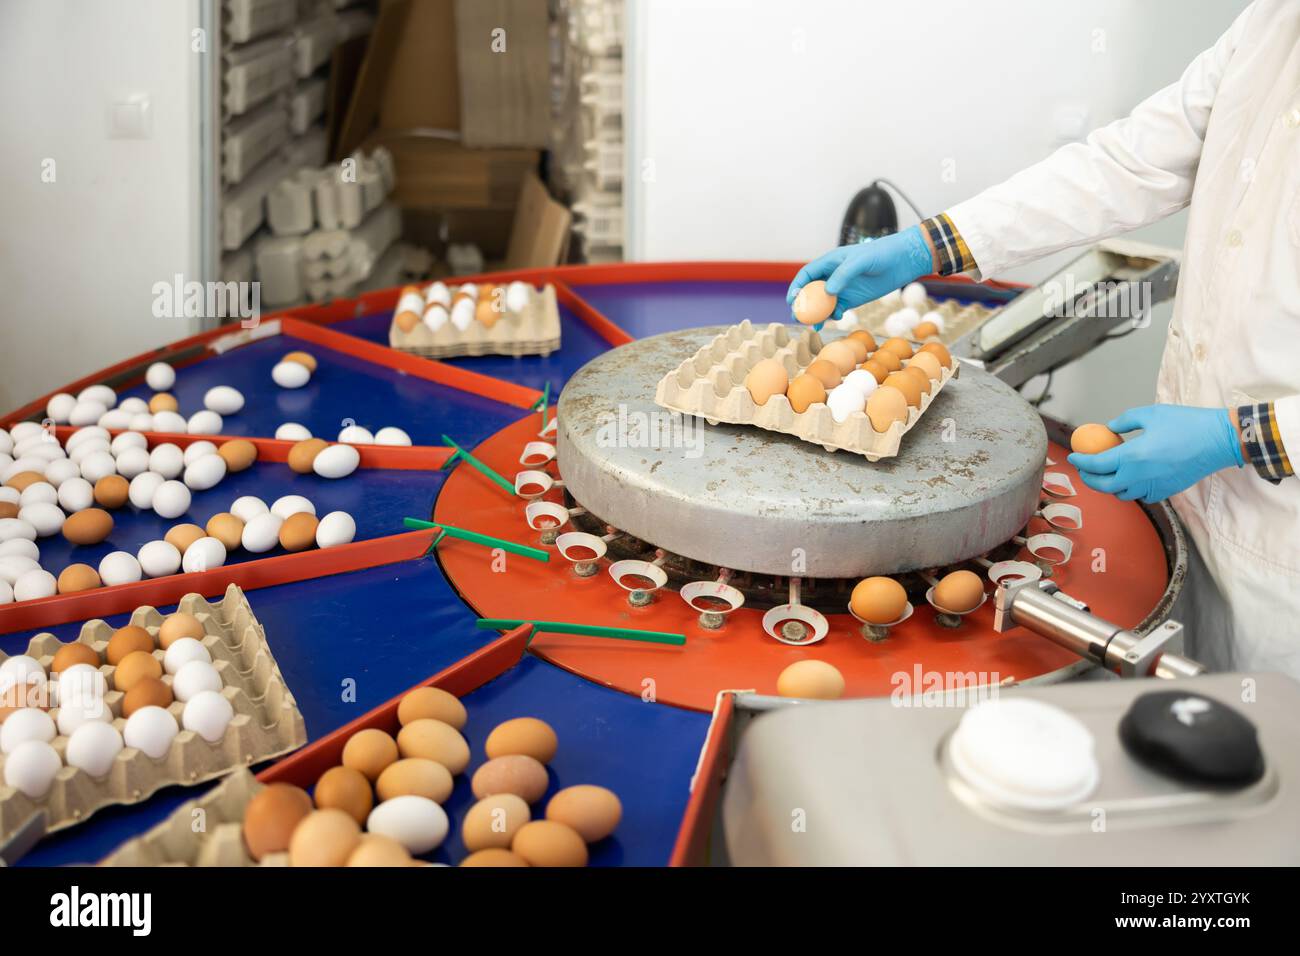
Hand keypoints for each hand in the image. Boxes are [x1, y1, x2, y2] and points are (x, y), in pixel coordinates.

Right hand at [786, 225, 935, 319]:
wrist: (901, 260)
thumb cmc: (880, 254)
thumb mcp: (860, 261)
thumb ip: (843, 275)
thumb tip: (827, 292)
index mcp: (830, 262)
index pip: (807, 275)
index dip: (797, 287)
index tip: (792, 300)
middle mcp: (833, 276)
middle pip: (811, 292)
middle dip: (803, 305)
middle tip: (798, 317)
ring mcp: (842, 288)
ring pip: (823, 303)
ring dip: (817, 314)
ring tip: (813, 325)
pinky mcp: (852, 299)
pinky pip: (837, 309)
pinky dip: (833, 315)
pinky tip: (836, 318)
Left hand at [1067, 404, 1243, 502]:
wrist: (1219, 441)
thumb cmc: (1187, 424)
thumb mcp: (1151, 414)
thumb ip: (1125, 421)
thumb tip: (1108, 429)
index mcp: (1132, 456)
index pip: (1096, 465)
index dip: (1080, 462)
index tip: (1073, 456)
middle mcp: (1139, 476)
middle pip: (1103, 486)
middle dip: (1089, 478)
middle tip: (1084, 469)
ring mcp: (1153, 487)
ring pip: (1121, 494)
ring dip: (1108, 485)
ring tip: (1105, 473)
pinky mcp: (1166, 492)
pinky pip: (1140, 495)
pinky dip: (1129, 489)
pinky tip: (1130, 477)